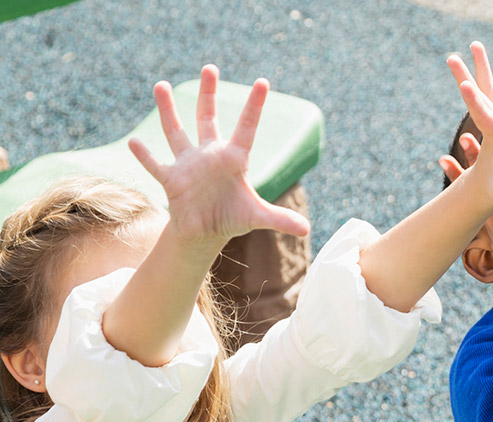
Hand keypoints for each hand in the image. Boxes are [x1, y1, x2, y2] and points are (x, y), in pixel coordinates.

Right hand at [128, 65, 309, 248]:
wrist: (206, 231)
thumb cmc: (232, 217)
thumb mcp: (257, 217)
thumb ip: (280, 219)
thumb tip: (307, 230)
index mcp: (234, 159)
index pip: (247, 127)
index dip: (254, 106)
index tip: (263, 81)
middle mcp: (210, 155)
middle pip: (208, 117)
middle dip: (208, 93)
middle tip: (210, 67)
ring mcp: (188, 164)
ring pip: (175, 131)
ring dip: (168, 110)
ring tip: (162, 85)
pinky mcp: (171, 180)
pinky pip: (156, 164)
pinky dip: (145, 156)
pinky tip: (133, 142)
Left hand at [447, 42, 492, 205]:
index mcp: (492, 135)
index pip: (481, 115)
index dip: (474, 100)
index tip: (463, 83)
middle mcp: (492, 122)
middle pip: (477, 94)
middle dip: (464, 75)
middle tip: (449, 57)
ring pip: (490, 87)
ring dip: (483, 65)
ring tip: (475, 44)